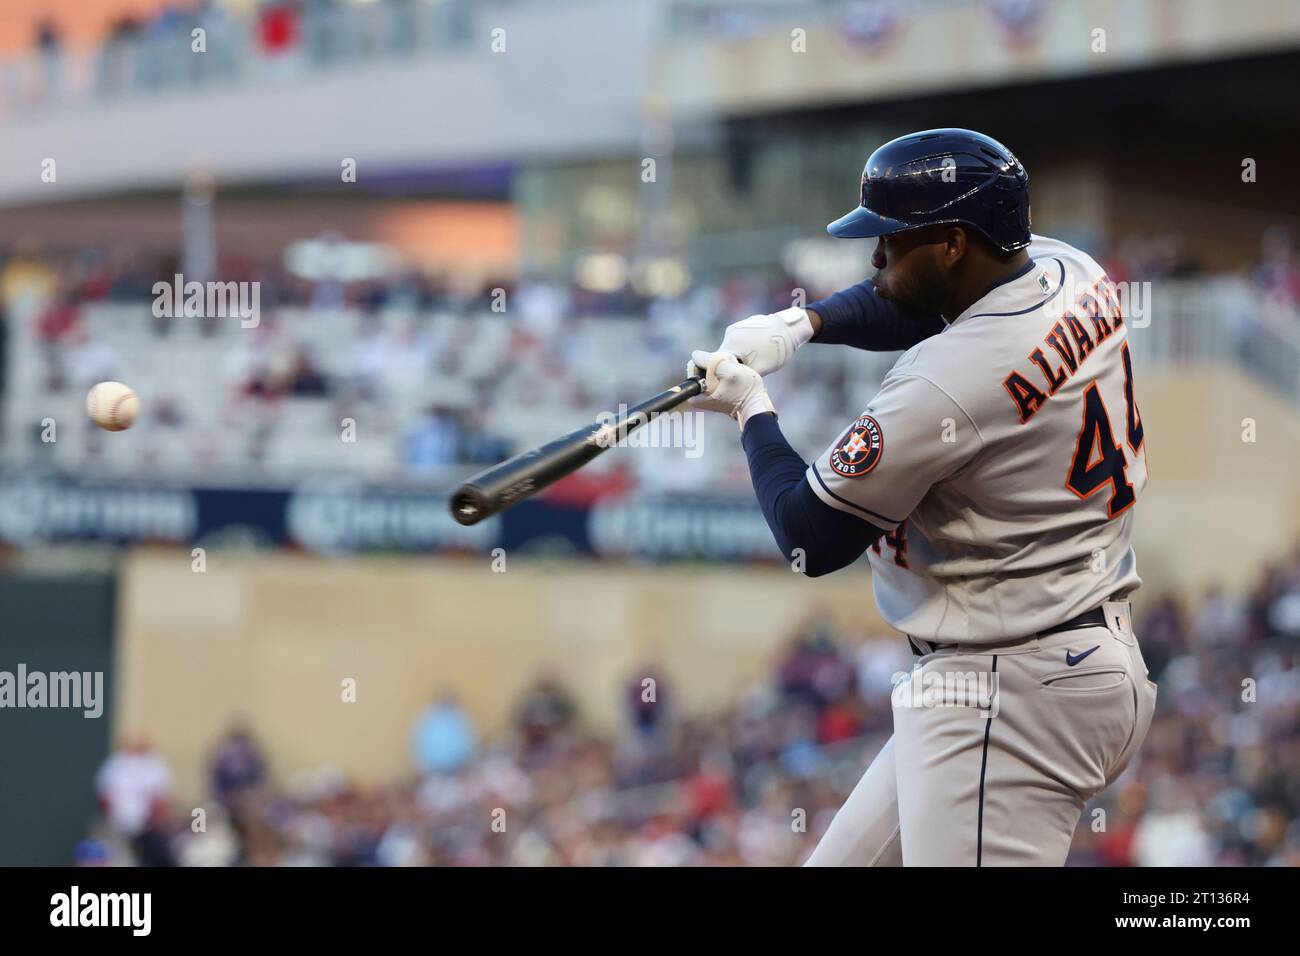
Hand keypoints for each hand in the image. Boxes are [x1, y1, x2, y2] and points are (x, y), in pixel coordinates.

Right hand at [687, 307, 813, 378]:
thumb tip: (730, 386)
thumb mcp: (760, 369)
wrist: (791, 328)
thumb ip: (743, 376)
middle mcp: (730, 334)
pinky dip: (743, 348)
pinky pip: (738, 340)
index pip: (715, 362)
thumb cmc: (776, 350)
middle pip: (723, 355)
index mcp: (731, 344)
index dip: (715, 373)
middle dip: (730, 366)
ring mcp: (736, 327)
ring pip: (731, 348)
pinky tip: (756, 351)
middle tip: (740, 376)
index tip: (717, 382)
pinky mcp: (743, 325)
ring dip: (738, 357)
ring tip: (753, 361)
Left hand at [689, 350, 775, 428]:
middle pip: (701, 366)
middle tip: (731, 371)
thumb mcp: (728, 370)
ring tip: (734, 376)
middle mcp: (697, 397)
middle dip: (716, 364)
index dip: (710, 361)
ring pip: (709, 370)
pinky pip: (715, 376)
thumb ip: (709, 361)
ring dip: (722, 368)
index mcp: (696, 394)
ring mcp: (705, 396)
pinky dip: (725, 374)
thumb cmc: (745, 391)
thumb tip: (696, 355)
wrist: (756, 406)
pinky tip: (734, 379)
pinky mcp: (713, 395)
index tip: (724, 369)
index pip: (694, 363)